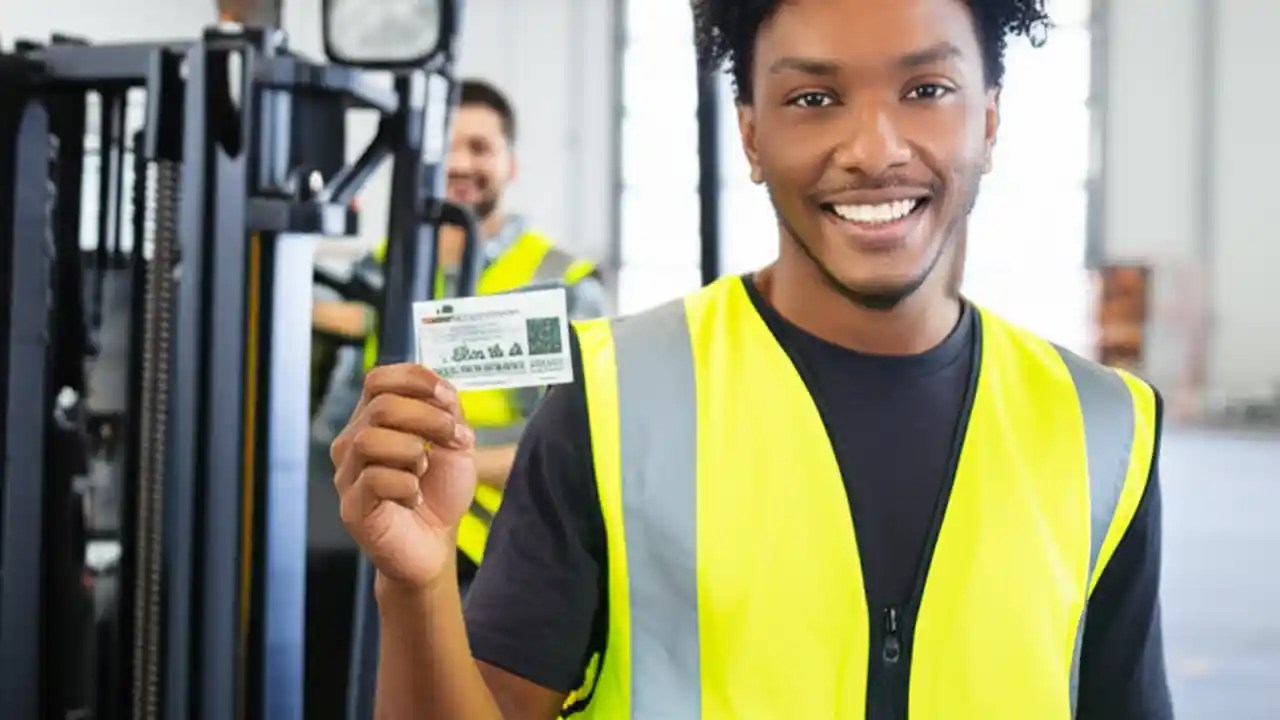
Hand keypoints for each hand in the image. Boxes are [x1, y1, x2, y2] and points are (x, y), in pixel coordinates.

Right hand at [331, 363, 476, 590]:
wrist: (434, 545)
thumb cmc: (439, 492)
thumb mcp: (455, 443)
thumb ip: (448, 411)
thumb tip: (441, 390)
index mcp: (374, 421)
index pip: (378, 379)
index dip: (413, 379)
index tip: (447, 396)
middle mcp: (353, 442)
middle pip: (380, 406)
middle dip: (427, 418)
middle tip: (453, 439)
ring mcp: (348, 475)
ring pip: (370, 439)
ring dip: (412, 452)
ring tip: (424, 471)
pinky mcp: (352, 507)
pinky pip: (373, 479)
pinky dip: (405, 485)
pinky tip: (415, 498)